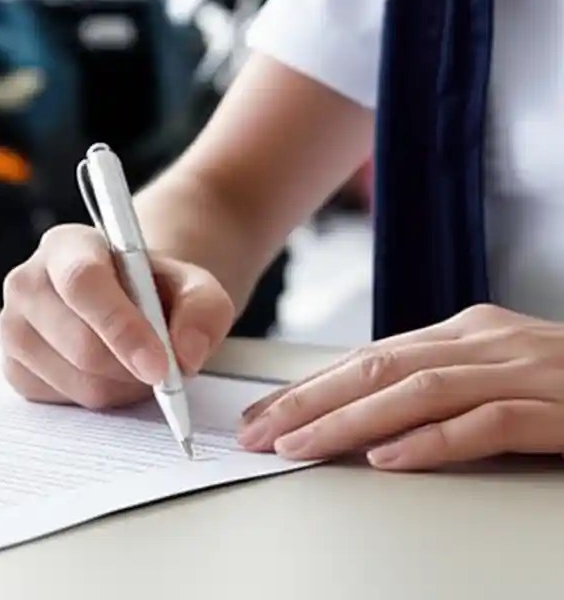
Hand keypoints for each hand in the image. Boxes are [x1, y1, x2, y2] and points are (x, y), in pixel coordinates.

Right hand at [0, 224, 235, 409]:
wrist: (124, 301)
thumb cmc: (152, 289)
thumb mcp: (193, 285)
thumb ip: (203, 309)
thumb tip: (186, 354)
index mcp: (67, 245)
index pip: (82, 283)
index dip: (121, 327)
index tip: (159, 365)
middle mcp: (26, 281)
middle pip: (80, 345)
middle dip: (132, 369)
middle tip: (162, 368)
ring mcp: (12, 327)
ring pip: (76, 381)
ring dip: (121, 387)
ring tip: (134, 363)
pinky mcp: (13, 368)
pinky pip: (63, 402)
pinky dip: (99, 399)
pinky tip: (107, 374)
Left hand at [238, 304, 563, 470]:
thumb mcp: (501, 374)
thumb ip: (443, 384)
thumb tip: (367, 418)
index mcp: (471, 331)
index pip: (371, 358)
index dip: (310, 386)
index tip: (262, 414)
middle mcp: (490, 342)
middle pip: (379, 369)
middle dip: (308, 401)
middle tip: (257, 432)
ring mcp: (526, 371)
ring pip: (418, 391)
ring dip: (349, 421)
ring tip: (299, 445)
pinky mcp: (558, 408)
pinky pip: (486, 423)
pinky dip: (433, 442)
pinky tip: (388, 458)